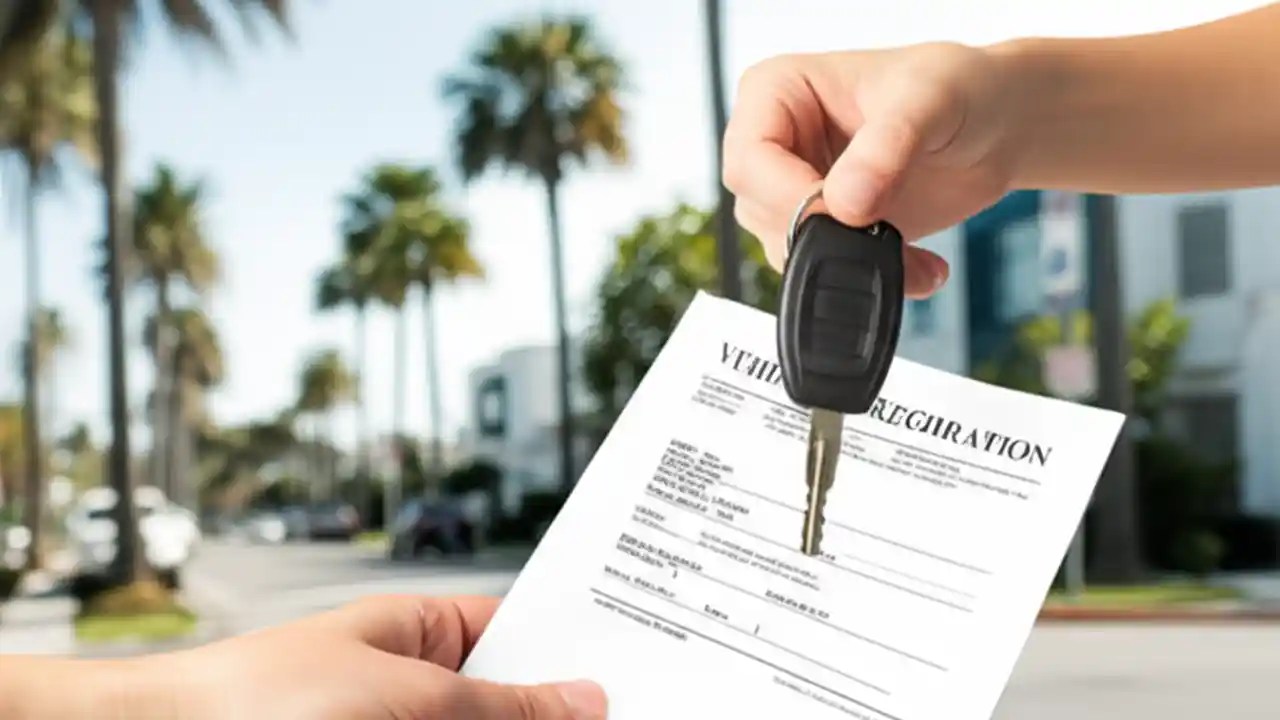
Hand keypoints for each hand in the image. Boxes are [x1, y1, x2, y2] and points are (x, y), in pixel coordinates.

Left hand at [139, 595, 607, 719]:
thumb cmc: (259, 700)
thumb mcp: (404, 694)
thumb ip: (502, 706)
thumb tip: (586, 700)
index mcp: (418, 631)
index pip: (516, 634)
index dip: (572, 649)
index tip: (634, 671)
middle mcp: (412, 684)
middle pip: (508, 701)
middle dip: (558, 713)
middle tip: (625, 716)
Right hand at [723, 42, 1023, 296]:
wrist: (995, 126)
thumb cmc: (956, 88)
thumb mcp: (927, 101)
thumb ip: (885, 149)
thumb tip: (846, 203)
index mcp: (775, 92)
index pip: (749, 158)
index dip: (787, 195)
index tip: (846, 211)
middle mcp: (775, 144)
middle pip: (761, 210)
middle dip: (823, 234)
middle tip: (885, 233)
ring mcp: (796, 191)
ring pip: (787, 250)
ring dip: (853, 264)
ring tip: (916, 255)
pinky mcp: (824, 230)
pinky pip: (826, 272)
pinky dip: (874, 280)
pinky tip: (919, 267)